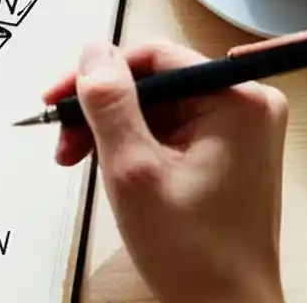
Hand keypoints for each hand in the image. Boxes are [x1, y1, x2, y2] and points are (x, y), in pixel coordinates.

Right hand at [46, 40, 287, 302]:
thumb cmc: (194, 254)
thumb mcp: (134, 170)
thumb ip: (110, 103)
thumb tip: (93, 52)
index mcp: (238, 100)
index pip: (154, 57)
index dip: (98, 74)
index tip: (59, 98)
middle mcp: (247, 104)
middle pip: (154, 81)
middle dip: (102, 110)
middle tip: (65, 141)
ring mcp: (240, 128)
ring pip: (156, 106)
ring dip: (113, 129)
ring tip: (82, 161)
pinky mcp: (228, 149)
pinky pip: (169, 128)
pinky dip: (134, 144)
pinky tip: (112, 167)